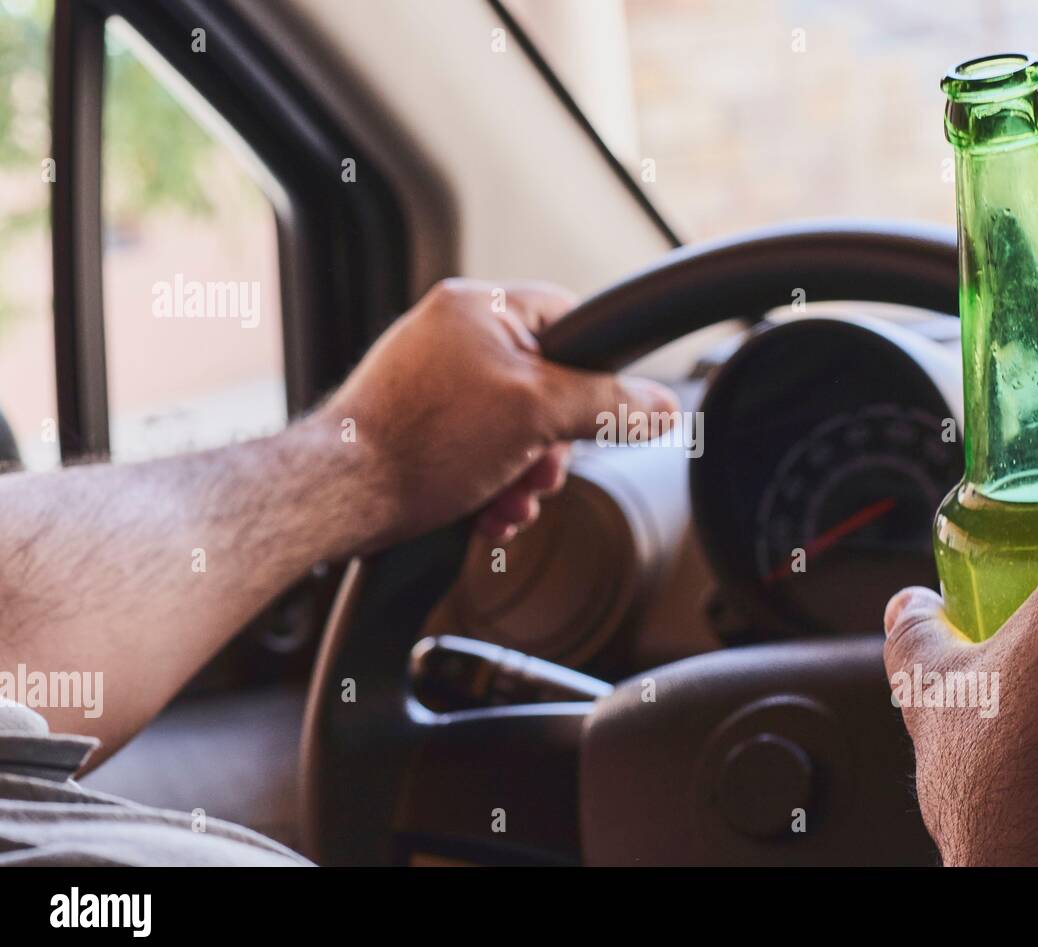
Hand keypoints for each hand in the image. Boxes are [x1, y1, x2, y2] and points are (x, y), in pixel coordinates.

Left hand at [317, 279, 678, 545]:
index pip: (571, 319)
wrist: (338, 496)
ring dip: (525, 473)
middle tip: (539, 470)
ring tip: (508, 499)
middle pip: (547, 383)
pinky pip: (479, 445)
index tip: (598, 412)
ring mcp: (432, 379)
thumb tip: (661, 407)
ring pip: (514, 424)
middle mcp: (453, 335)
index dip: (596, 372)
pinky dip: (492, 482)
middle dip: (553, 443)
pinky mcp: (416, 422)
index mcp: (480, 307)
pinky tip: (487, 510)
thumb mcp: (537, 415)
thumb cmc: (419, 442)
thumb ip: (608, 405)